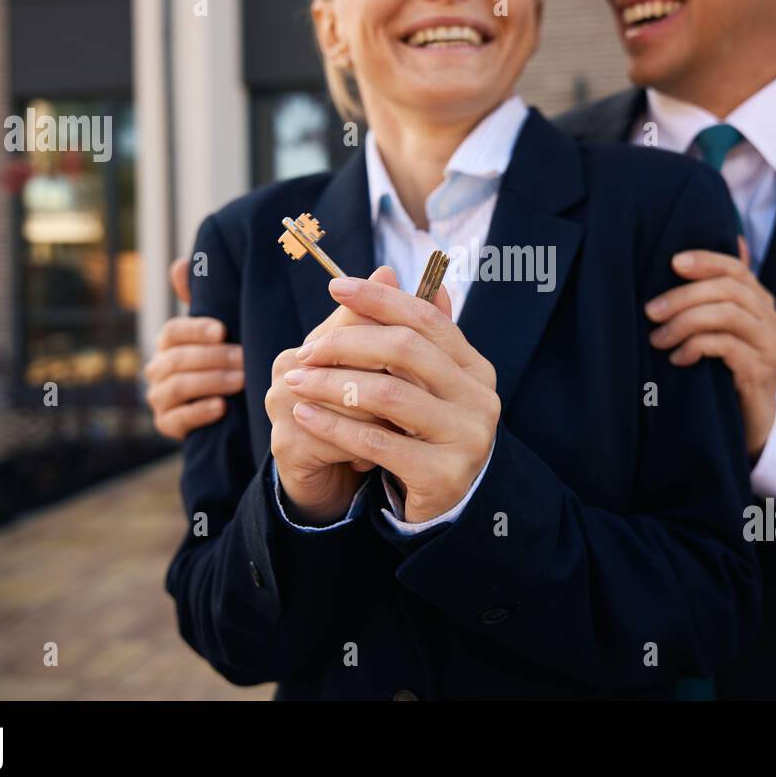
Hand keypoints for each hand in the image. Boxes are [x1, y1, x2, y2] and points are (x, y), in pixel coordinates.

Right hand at [144, 254, 243, 440]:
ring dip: (210, 382)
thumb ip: (202, 299)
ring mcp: (159, 397)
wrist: (228, 406)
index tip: (222, 330)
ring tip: (240, 381)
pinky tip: (221, 407)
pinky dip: (199, 412)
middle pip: (177, 359)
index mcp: (169, 342)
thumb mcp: (218, 330)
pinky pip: (176, 419)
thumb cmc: (225, 358)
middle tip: (243, 358)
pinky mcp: (166, 423)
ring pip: (177, 386)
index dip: (195, 330)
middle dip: (213, 358)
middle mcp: (157, 367)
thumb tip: (180, 264)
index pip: (173, 331)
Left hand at [284, 273, 499, 523]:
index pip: (425, 318)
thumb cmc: (424, 434)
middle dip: (347, 342)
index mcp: (475, 368)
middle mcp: (480, 399)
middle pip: (406, 350)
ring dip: (332, 383)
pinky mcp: (443, 475)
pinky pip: (378, 441)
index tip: (336, 286)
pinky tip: (305, 414)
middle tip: (305, 349)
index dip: (380, 298)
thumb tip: (388, 270)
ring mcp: (467, 438)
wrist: (444, 506)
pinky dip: (335, 424)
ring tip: (295, 379)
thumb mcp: (420, 383)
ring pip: (389, 395)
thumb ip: (408, 332)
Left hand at [645, 237, 775, 457]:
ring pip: (727, 315)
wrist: (750, 424)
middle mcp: (771, 320)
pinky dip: (696, 346)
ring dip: (685, 322)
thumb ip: (706, 302)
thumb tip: (679, 260)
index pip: (736, 269)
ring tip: (658, 338)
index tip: (672, 263)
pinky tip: (677, 358)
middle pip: (729, 290)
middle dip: (684, 296)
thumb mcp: (715, 333)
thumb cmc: (724, 373)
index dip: (706, 261)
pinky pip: (726, 346)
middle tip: (651, 311)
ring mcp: (770, 346)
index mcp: (760, 303)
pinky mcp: (761, 371)